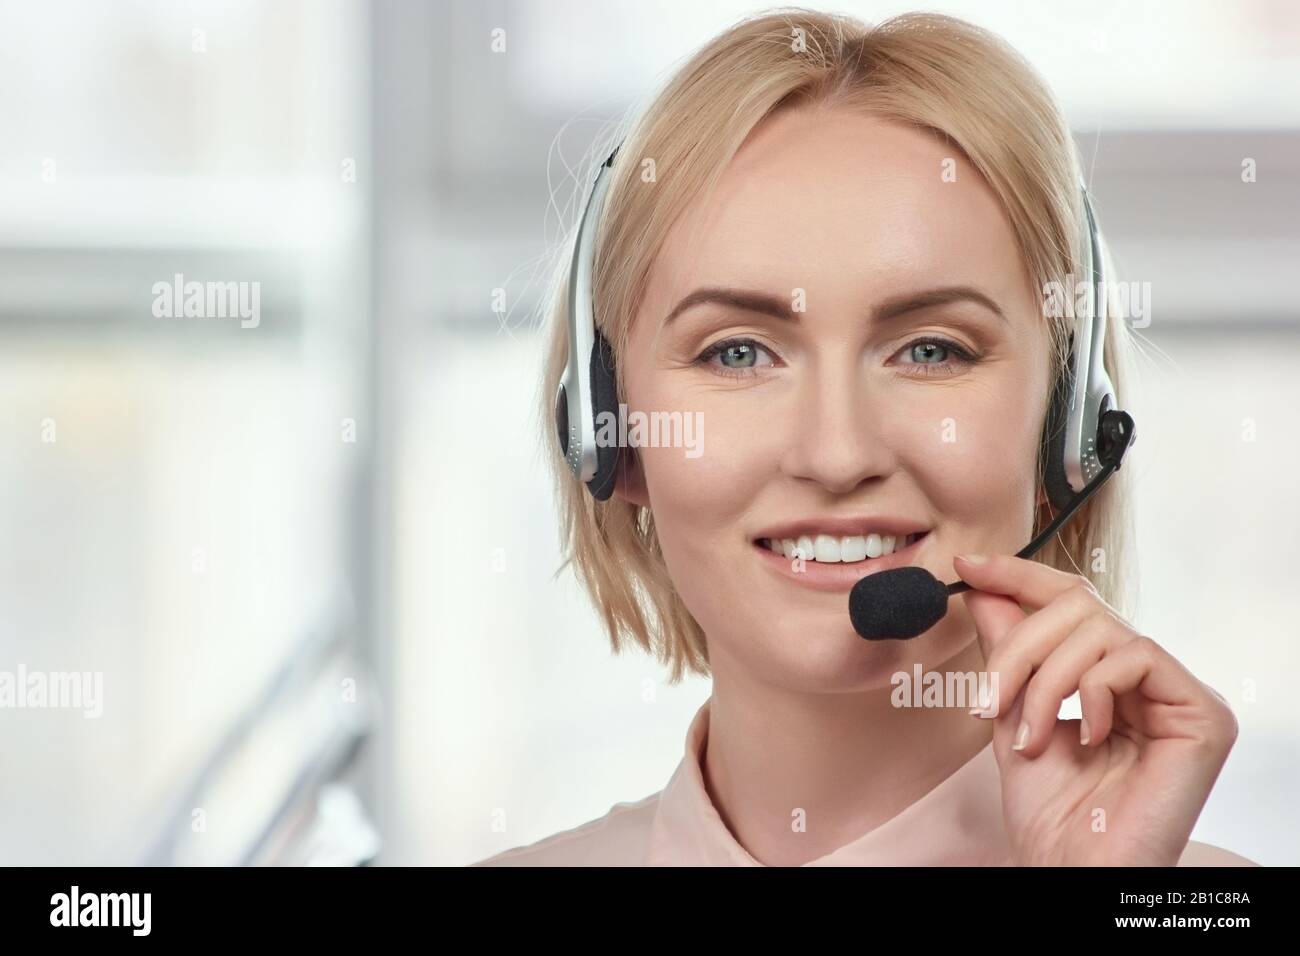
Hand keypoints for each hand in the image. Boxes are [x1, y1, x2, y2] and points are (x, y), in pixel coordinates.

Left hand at [953, 553, 1238, 866]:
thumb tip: (981, 588)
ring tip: (1028, 735)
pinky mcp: (1203, 713)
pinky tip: (1085, 735)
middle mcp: (1148, 680)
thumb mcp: (1011, 715)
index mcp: (1108, 678)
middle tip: (987, 698)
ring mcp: (1178, 694)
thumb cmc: (1049, 813)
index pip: (1071, 602)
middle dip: (1019, 645)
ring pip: (1101, 628)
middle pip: (1079, 607)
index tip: (966, 566)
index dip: (1020, 576)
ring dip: (1044, 678)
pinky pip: (1137, 655)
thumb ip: (1005, 652)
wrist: (1071, 869)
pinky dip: (1092, 689)